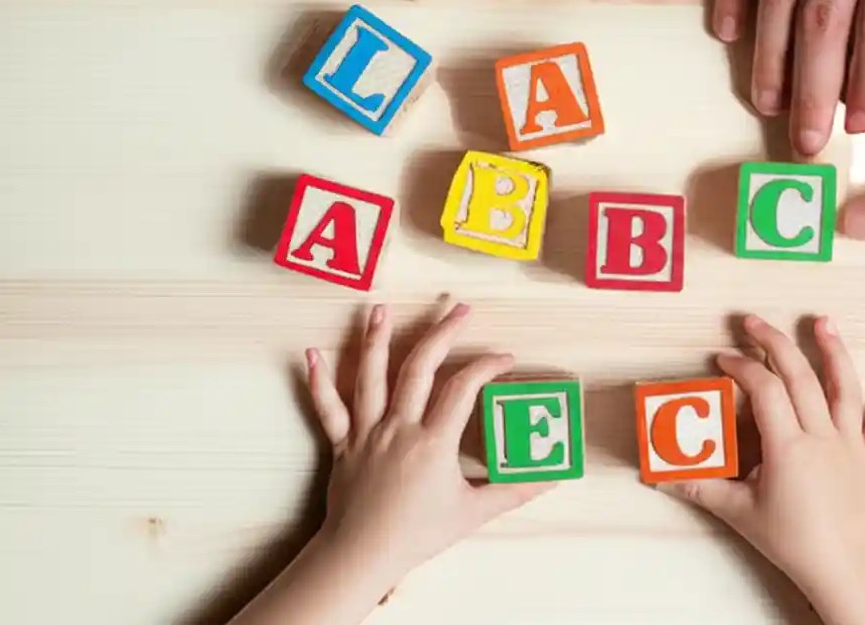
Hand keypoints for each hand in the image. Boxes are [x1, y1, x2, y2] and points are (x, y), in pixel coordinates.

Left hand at [307, 303, 551, 581]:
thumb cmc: (418, 536)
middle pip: (419, 368)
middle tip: (459, 309)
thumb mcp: (473, 513)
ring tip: (380, 310)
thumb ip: (514, 491)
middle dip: (442, 334)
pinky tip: (313, 354)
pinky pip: (329, 408)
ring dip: (376, 340)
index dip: (486, 366)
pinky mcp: (344, 444)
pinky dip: (319, 381)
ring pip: (371, 377)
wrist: (363, 555)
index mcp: (433, 443)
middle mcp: (399, 428)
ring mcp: (368, 433)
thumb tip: (552, 478)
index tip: (503, 358)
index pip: (462, 389)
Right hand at [660, 315, 864, 624]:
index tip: (723, 357)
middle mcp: (821, 436)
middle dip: (774, 343)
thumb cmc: (792, 541)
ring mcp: (850, 443)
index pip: (765, 391)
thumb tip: (662, 475)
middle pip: (800, 377)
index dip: (743, 368)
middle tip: (752, 322)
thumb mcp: (739, 512)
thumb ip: (701, 487)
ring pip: (844, 387)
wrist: (842, 566)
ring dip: (833, 350)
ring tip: (822, 321)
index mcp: (788, 447)